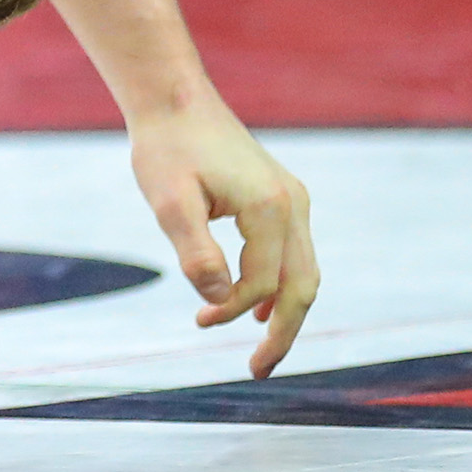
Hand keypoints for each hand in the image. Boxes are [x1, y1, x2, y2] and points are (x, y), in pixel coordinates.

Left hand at [128, 94, 319, 376]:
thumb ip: (196, 253)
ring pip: (304, 272)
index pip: (262, 282)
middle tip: (256, 371)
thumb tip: (220, 302)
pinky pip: (294, 253)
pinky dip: (281, 285)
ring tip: (260, 350)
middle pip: (302, 286)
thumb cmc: (166, 148)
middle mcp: (294, 204)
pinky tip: (258, 307)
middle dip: (283, 333)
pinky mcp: (283, 196)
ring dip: (284, 312)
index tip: (198, 320)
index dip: (231, 310)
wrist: (173, 99)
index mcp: (270, 208)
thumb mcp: (169, 203)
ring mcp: (294, 199)